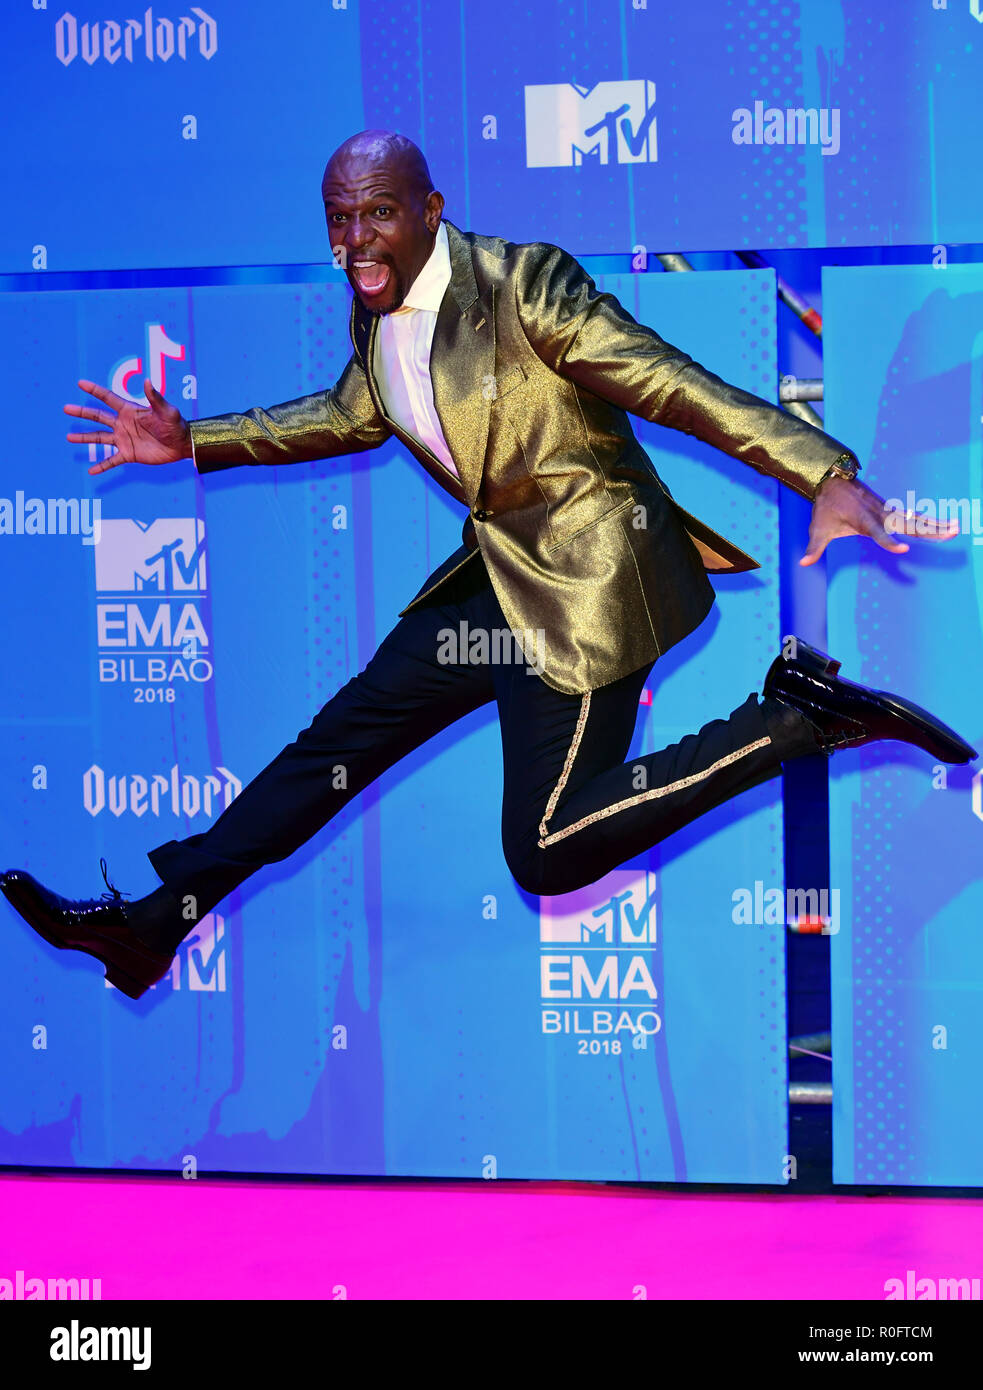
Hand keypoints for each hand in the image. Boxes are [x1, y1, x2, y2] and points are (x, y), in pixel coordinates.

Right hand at [65, 378, 192, 474]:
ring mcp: (124, 439)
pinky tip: (90, 471)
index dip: (95, 390)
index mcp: (130, 410)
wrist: (182, 445)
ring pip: (100, 438)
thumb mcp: (167, 410)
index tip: (80, 383)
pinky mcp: (129, 454)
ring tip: (69, 438)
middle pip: (98, 417)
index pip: (108, 398)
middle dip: (82, 412)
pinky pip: (112, 461)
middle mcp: (123, 424)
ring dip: (84, 438)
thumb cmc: (176, 425)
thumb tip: (147, 381)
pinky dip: (102, 466)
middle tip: (65, 408)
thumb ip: (155, 398)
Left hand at [799, 474, 958, 565]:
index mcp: (863, 519)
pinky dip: (928, 521)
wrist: (833, 480)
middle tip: (950, 533)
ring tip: (956, 528)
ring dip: (935, 524)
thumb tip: (802, 562)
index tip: (903, 549)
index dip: (889, 542)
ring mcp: (887, 511)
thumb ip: (814, 547)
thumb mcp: (818, 528)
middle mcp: (879, 514)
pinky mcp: (890, 510)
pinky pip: (912, 516)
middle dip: (929, 530)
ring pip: (915, 519)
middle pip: (907, 524)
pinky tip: (945, 525)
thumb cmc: (826, 507)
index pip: (878, 533)